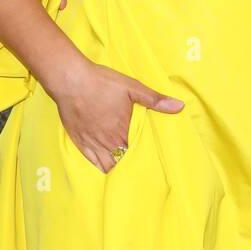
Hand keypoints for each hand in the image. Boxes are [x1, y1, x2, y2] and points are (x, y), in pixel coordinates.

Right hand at [50, 57, 183, 172]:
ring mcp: (93, 143)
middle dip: (134, 164)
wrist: (71, 80)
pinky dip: (102, 167)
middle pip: (125, 161)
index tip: (155, 160)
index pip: (139, 152)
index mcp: (123, 130)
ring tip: (127, 169)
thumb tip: (179, 106)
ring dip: (118, 168)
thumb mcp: (132, 87)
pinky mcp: (80, 142)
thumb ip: (155, 99)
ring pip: (109, 165)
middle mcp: (108, 141)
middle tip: (143, 167)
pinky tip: (108, 168)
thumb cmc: (102, 82)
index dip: (147, 157)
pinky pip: (93, 162)